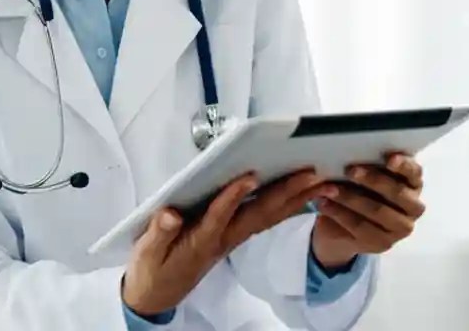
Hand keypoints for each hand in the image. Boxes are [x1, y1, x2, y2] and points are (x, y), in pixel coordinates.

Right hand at [122, 170, 331, 315]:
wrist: (157, 295)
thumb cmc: (152, 269)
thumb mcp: (147, 253)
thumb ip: (158, 233)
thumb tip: (168, 214)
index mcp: (199, 241)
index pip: (219, 216)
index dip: (233, 196)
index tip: (249, 176)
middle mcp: (221, 239)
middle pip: (257, 214)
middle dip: (285, 193)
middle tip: (311, 174)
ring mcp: (230, 239)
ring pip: (266, 216)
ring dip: (295, 199)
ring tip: (321, 182)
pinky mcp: (231, 237)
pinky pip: (263, 220)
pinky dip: (285, 208)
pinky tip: (301, 197)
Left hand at [311, 153, 425, 269]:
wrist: (342, 227)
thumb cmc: (356, 190)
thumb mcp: (362, 176)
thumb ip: (365, 165)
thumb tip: (348, 152)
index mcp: (412, 183)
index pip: (414, 172)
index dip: (403, 165)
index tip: (389, 159)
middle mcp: (413, 206)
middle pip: (397, 192)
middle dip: (373, 180)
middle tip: (349, 170)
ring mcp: (401, 228)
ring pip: (378, 210)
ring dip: (351, 198)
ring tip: (328, 188)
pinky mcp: (383, 243)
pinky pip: (360, 227)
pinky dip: (339, 213)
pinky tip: (323, 203)